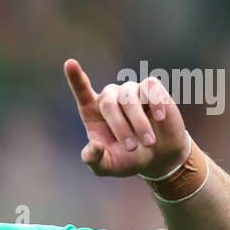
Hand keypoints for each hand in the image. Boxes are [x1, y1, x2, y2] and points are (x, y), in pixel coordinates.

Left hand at [63, 59, 188, 177]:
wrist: (159, 157)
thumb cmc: (128, 159)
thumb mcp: (107, 166)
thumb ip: (94, 159)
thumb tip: (93, 146)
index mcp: (92, 111)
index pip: (82, 91)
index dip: (75, 77)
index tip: (69, 63)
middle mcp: (110, 97)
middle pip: (109, 103)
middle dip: (121, 127)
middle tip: (132, 148)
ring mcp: (131, 91)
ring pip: (130, 97)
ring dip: (139, 122)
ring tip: (148, 143)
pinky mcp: (152, 89)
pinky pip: (151, 88)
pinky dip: (156, 103)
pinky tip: (159, 119)